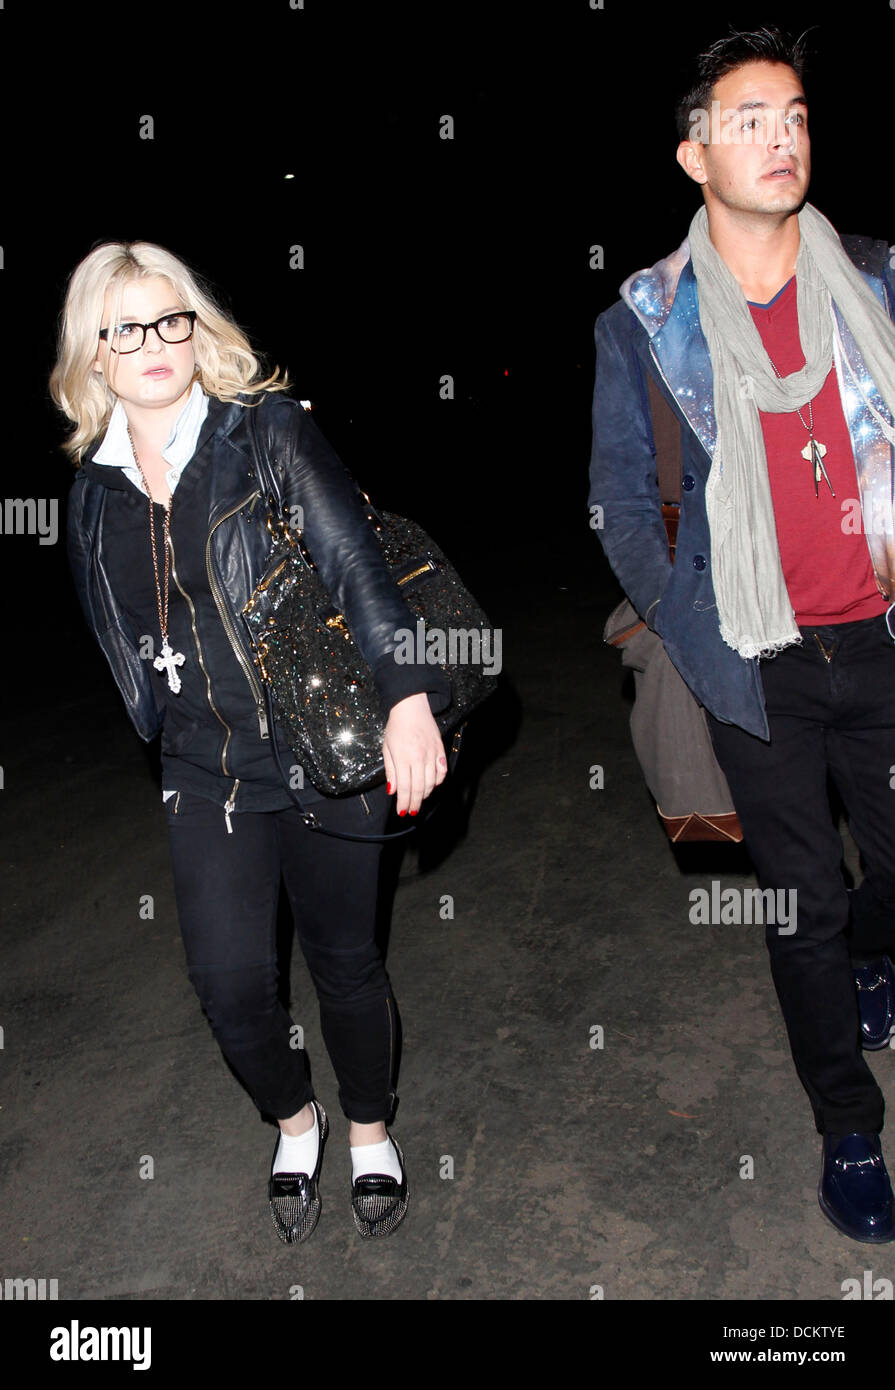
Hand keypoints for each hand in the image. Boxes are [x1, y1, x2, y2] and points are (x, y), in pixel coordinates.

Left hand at [382, 692, 447, 815]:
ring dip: (425, 794)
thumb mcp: (387, 748)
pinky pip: (442, 772)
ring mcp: (432, 754)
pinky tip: (431, 785)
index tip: (402, 811)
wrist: (411, 706)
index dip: (404, 802)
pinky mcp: (440, 750)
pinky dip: (437, 782)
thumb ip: (390, 771)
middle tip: (411, 813)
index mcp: (403, 758)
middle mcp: (419, 758)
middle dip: (415, 803)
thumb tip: (392, 791)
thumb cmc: (396, 726)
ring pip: (431, 783)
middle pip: (419, 788)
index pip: (405, 787)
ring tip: (419, 800)